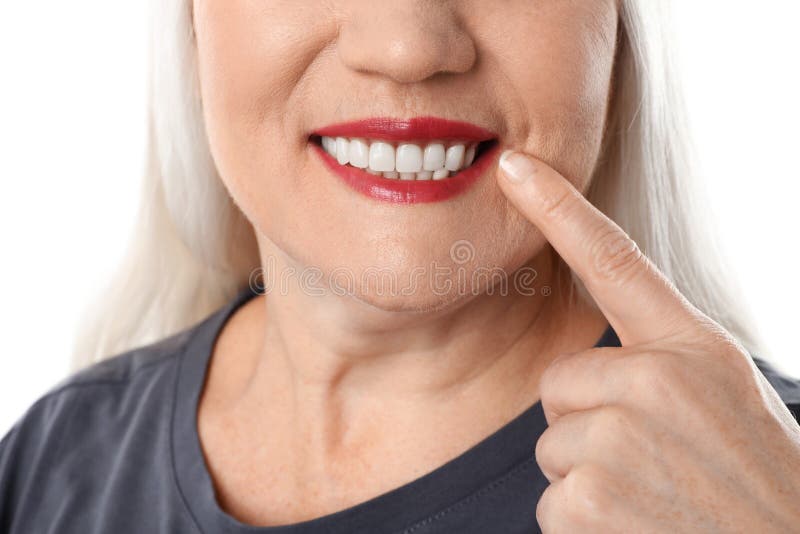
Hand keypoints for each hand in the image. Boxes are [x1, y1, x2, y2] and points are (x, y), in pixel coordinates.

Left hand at [497, 150, 799, 532]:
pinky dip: (583, 526)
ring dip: (588, 477)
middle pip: (559, 384)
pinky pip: (550, 504)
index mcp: (691, 349)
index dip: (558, 208)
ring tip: (653, 497)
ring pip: (552, 446)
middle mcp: (654, 382)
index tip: (516, 168)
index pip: (614, 259)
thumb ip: (661, 363)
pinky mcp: (591, 500)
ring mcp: (620, 440)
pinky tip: (636, 530)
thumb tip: (586, 369)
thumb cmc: (755, 478)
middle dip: (587, 423)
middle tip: (650, 459)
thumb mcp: (726, 395)